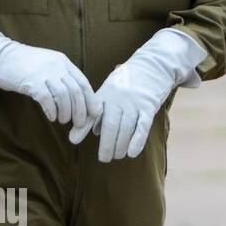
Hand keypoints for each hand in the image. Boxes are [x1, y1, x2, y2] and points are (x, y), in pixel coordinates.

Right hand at [0, 37, 101, 129]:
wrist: (2, 58)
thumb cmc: (25, 66)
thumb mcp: (48, 65)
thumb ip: (61, 77)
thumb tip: (76, 99)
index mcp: (63, 62)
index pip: (83, 82)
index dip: (91, 99)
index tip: (95, 113)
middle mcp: (56, 66)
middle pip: (75, 91)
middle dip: (80, 110)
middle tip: (79, 123)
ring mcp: (44, 73)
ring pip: (63, 96)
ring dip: (66, 112)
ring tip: (63, 120)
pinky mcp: (31, 81)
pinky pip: (47, 99)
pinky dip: (52, 110)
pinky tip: (51, 117)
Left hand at [68, 28, 207, 160]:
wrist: (151, 67)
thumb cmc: (124, 85)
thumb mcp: (107, 94)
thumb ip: (94, 116)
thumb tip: (80, 137)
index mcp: (105, 95)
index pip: (92, 113)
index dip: (82, 127)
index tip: (73, 140)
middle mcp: (118, 99)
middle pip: (110, 125)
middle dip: (106, 144)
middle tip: (104, 159)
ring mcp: (134, 103)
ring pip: (126, 128)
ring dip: (121, 145)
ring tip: (117, 156)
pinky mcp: (149, 107)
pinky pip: (143, 126)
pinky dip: (138, 141)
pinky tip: (133, 153)